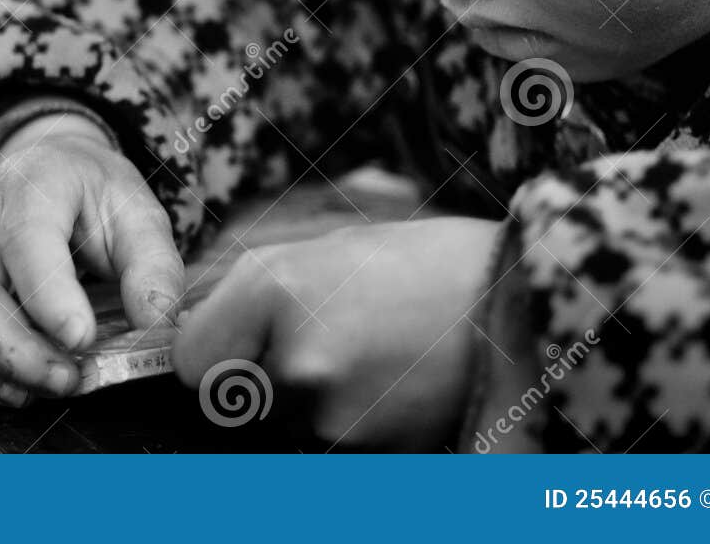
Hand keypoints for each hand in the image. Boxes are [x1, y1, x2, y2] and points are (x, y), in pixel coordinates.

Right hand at [0, 116, 184, 405]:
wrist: (54, 174)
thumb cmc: (95, 199)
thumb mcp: (139, 214)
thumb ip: (154, 266)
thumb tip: (158, 321)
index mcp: (34, 183)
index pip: (26, 237)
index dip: (49, 294)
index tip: (81, 339)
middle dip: (12, 347)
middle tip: (66, 379)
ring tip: (28, 391)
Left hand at [173, 217, 500, 447]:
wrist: (523, 305)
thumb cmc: (421, 266)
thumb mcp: (322, 252)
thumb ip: (247, 297)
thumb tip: (186, 338)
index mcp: (271, 290)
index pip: (190, 363)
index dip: (209, 358)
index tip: (234, 347)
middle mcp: (294, 360)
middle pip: (233, 405)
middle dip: (261, 383)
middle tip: (323, 347)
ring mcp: (333, 418)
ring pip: (283, 428)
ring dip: (308, 406)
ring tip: (368, 361)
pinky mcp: (371, 457)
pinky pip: (328, 449)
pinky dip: (349, 428)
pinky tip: (387, 390)